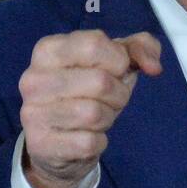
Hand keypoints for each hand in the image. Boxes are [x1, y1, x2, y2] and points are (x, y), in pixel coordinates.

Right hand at [19, 29, 162, 187]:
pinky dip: (99, 141)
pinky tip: (86, 136)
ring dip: (108, 117)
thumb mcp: (113, 62)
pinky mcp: (40, 143)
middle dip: (118, 92)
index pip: (94, 44)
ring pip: (94, 113)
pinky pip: (89, 142)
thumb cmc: (86, 92)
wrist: (56, 143)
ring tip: (99, 116)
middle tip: (111, 98)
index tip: (116, 69)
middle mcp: (33, 78)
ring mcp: (33, 112)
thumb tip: (154, 66)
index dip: (118, 59)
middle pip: (100, 81)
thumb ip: (139, 49)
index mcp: (47, 50)